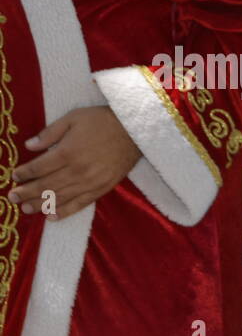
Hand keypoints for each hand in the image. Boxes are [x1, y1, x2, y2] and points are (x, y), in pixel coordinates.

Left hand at [7, 106, 141, 219]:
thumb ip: (50, 133)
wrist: (135, 131)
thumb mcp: (73, 118)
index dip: (23, 173)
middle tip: (12, 198)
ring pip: (60, 197)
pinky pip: (81, 204)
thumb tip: (29, 146)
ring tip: (25, 209)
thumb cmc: (102, 121)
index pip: (38, 167)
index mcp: (67, 152)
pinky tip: (51, 216)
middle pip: (46, 185)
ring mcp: (91, 182)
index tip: (14, 176)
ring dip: (40, 204)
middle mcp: (77, 170)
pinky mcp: (102, 188)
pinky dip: (65, 211)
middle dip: (26, 192)